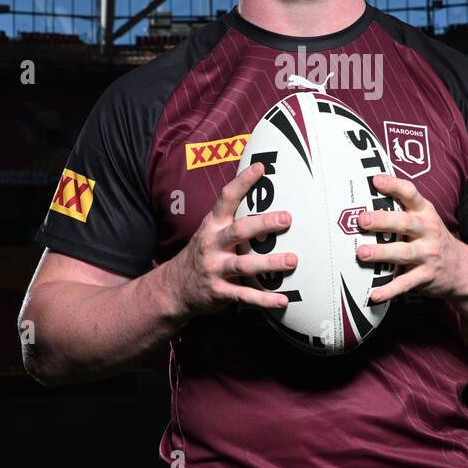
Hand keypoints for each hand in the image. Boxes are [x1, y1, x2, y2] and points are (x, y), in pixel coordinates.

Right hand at [164, 162, 295, 316]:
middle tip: (287, 218)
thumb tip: (266, 200)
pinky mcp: (219, 292)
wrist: (175, 288)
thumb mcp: (211, 232)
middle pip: (239, 231)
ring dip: (270, 263)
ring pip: (244, 265)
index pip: (226, 199)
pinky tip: (282, 300)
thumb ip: (233, 220)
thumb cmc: (204, 254)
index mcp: (213, 225)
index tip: (260, 168)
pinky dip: (264, 299)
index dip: (242, 182)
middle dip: (264, 223)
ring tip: (292, 260)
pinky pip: (244, 295)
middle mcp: (212, 245)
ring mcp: (215, 269)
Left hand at [355, 173, 467, 304]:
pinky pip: (406, 283)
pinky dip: (390, 289)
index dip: (394, 186)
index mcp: (424, 213)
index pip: (410, 194)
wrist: (461, 269)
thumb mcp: (424, 219)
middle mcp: (428, 231)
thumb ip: (401, 209)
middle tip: (362, 220)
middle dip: (382, 221)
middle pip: (405, 223)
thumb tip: (365, 199)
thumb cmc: (431, 239)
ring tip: (362, 253)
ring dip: (382, 253)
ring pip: (404, 252)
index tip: (376, 181)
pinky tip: (375, 294)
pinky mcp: (426, 276)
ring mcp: (428, 254)